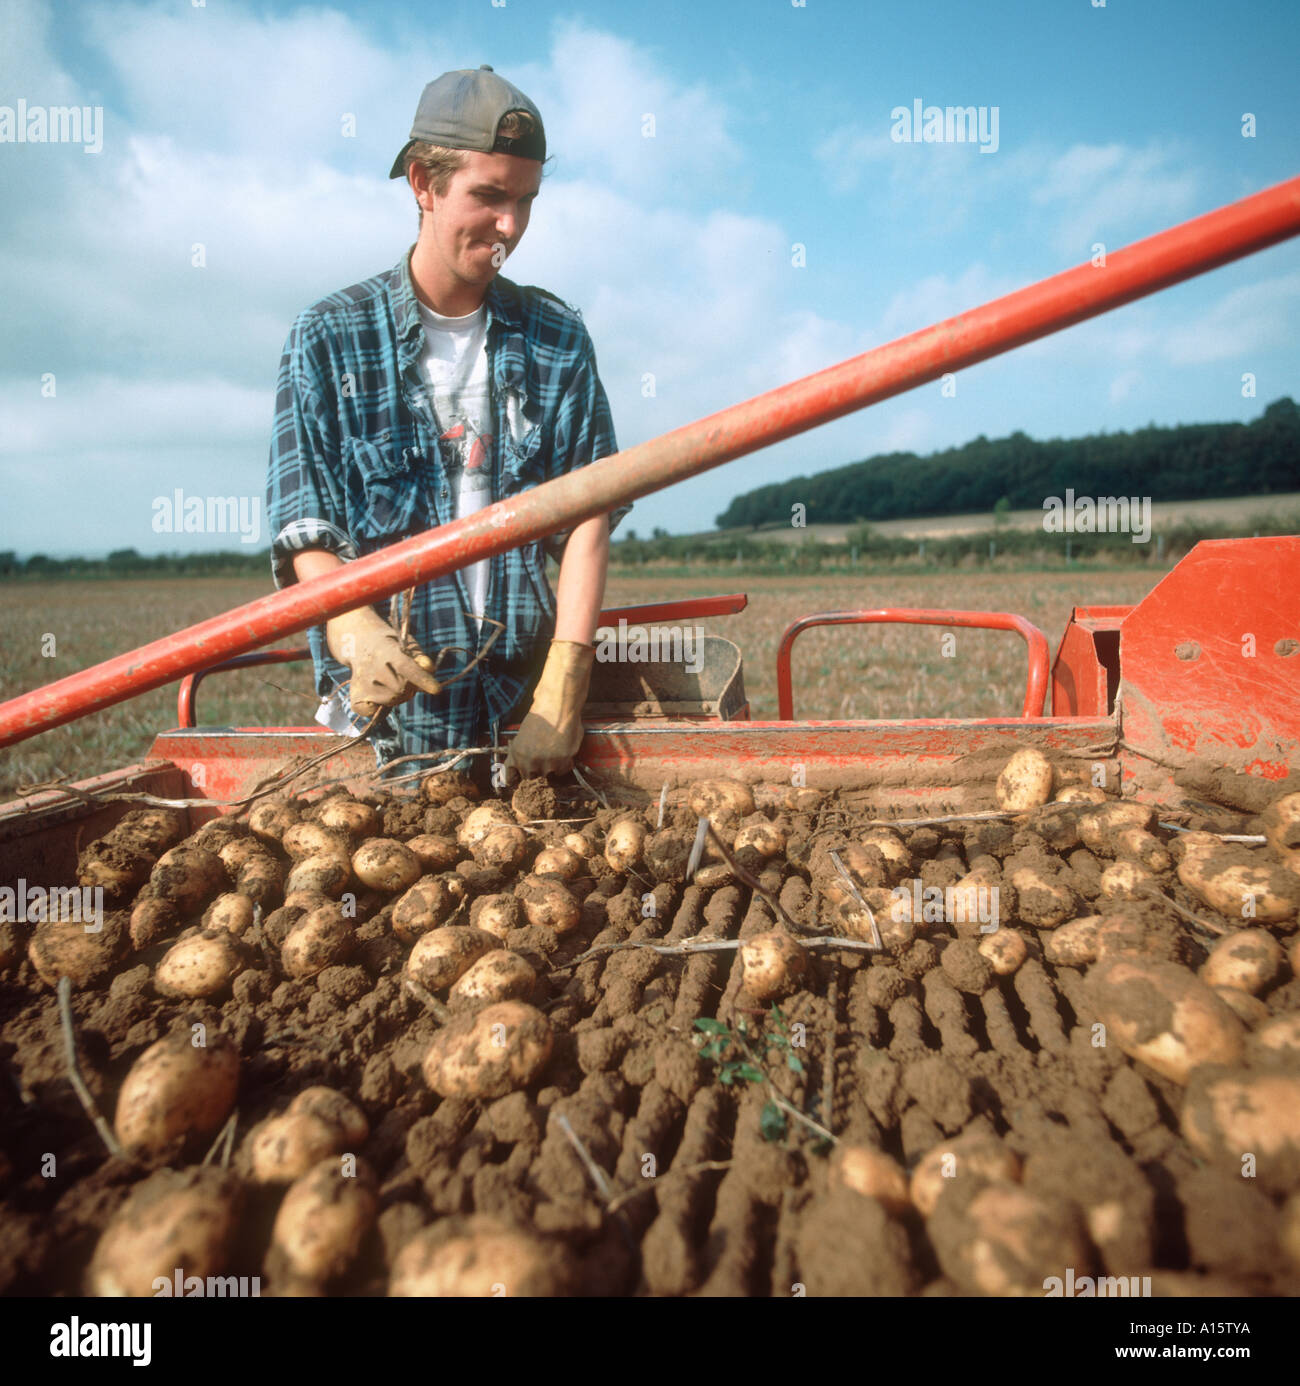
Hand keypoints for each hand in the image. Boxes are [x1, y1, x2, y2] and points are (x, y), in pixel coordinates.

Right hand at [325, 605, 441, 719]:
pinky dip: (377, 708)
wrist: (360, 643)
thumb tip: (430, 668)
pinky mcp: (355, 695)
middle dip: (409, 687)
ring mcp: (362, 682)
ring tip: (391, 683)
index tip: (437, 690)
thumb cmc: (391, 646)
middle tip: (404, 678)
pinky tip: (377, 695)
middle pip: (401, 690)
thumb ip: (420, 657)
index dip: (422, 679)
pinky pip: (370, 712)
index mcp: (387, 652)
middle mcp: (373, 667)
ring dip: (396, 696)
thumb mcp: (407, 645)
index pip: (407, 668)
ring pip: (390, 701)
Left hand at [504, 639, 594, 780]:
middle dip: (535, 770)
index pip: (510, 778)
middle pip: (530, 777)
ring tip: (555, 751)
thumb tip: (519, 764)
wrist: (556, 707)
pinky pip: (562, 771)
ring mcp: (545, 764)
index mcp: (516, 754)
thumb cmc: (541, 716)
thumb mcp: (522, 735)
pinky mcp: (561, 762)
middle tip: (543, 758)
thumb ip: (521, 753)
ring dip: (551, 767)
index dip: (516, 778)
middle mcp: (529, 762)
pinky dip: (564, 764)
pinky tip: (563, 752)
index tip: (521, 775)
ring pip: (547, 774)